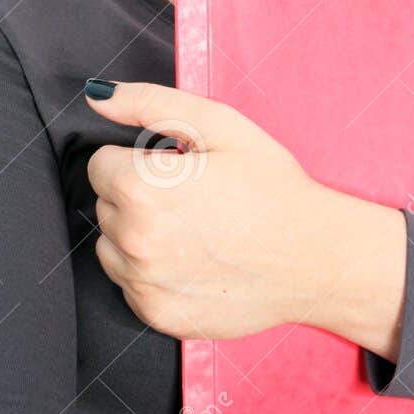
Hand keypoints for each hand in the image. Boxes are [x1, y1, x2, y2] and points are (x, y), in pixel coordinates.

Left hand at [84, 79, 406, 343]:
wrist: (315, 257)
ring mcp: (143, 283)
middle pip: (106, 206)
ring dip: (138, 237)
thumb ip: (150, 103)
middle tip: (192, 199)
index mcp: (142, 188)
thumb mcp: (219, 126)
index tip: (175, 171)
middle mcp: (134, 240)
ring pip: (112, 248)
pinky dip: (153, 274)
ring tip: (193, 231)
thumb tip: (99, 98)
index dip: (138, 161)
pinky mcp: (157, 314)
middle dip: (138, 197)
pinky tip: (195, 262)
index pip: (100, 165)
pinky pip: (131, 285)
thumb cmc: (272, 188)